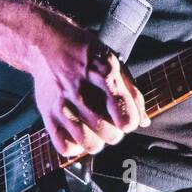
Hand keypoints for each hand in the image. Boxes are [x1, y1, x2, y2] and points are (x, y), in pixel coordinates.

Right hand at [26, 22, 147, 157]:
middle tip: (110, 122)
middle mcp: (82, 91)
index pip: (126, 119)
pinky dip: (75, 146)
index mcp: (104, 75)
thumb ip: (132, 93)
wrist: (47, 44)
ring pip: (89, 143)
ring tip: (95, 130)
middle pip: (109, 134)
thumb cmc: (84, 53)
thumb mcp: (114, 63)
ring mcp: (63, 104)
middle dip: (115, 132)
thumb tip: (144, 121)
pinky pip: (64, 146)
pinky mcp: (47, 113)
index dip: (130, 122)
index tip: (126, 117)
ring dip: (97, 141)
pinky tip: (78, 134)